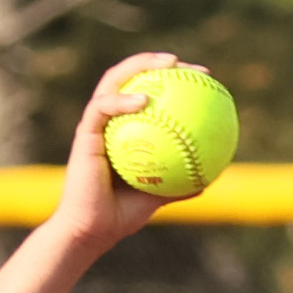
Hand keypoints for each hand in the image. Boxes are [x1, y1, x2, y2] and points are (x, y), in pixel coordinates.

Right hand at [49, 55, 196, 252]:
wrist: (90, 231)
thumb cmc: (119, 217)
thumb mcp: (156, 199)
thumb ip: (178, 186)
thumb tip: (208, 180)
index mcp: (124, 130)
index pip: (146, 93)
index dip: (172, 81)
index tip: (200, 80)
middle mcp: (108, 121)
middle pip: (130, 76)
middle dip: (157, 62)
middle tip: (186, 65)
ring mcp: (95, 124)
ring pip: (114, 80)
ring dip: (140, 64)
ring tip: (169, 64)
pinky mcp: (85, 133)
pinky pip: (103, 107)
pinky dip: (122, 100)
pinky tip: (144, 99)